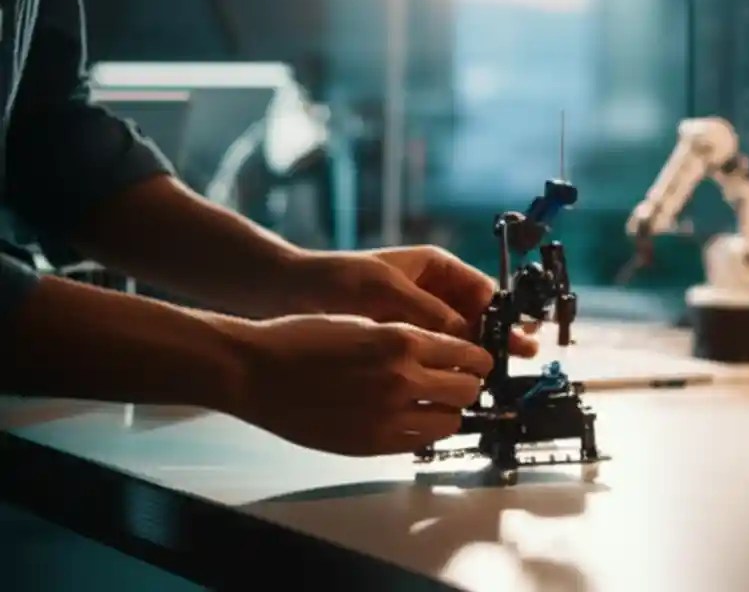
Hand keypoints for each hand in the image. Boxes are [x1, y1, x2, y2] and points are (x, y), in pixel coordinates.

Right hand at [230, 314, 491, 455]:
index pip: (468, 353)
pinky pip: (419, 443)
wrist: (254, 370)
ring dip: (449, 411)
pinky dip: (424, 431)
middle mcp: (401, 377)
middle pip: (468, 389)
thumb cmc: (302, 338)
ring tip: (437, 403)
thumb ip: (407, 339)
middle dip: (470, 384)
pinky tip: (413, 420)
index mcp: (402, 339)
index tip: (478, 360)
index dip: (478, 358)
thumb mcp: (364, 321)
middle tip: (462, 382)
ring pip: (450, 421)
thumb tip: (444, 352)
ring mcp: (387, 415)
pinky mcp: (370, 443)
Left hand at [287, 246, 537, 357]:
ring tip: (493, 380)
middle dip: (497, 339)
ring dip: (473, 359)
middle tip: (519, 360)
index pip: (483, 291)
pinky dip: (443, 371)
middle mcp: (431, 292)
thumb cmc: (335, 280)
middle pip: (477, 318)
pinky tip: (453, 388)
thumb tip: (468, 340)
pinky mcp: (398, 343)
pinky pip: (432, 358)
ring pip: (457, 341)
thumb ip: (430, 314)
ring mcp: (415, 318)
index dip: (504, 314)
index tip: (520, 335)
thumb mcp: (386, 292)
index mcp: (435, 268)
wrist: (284, 292)